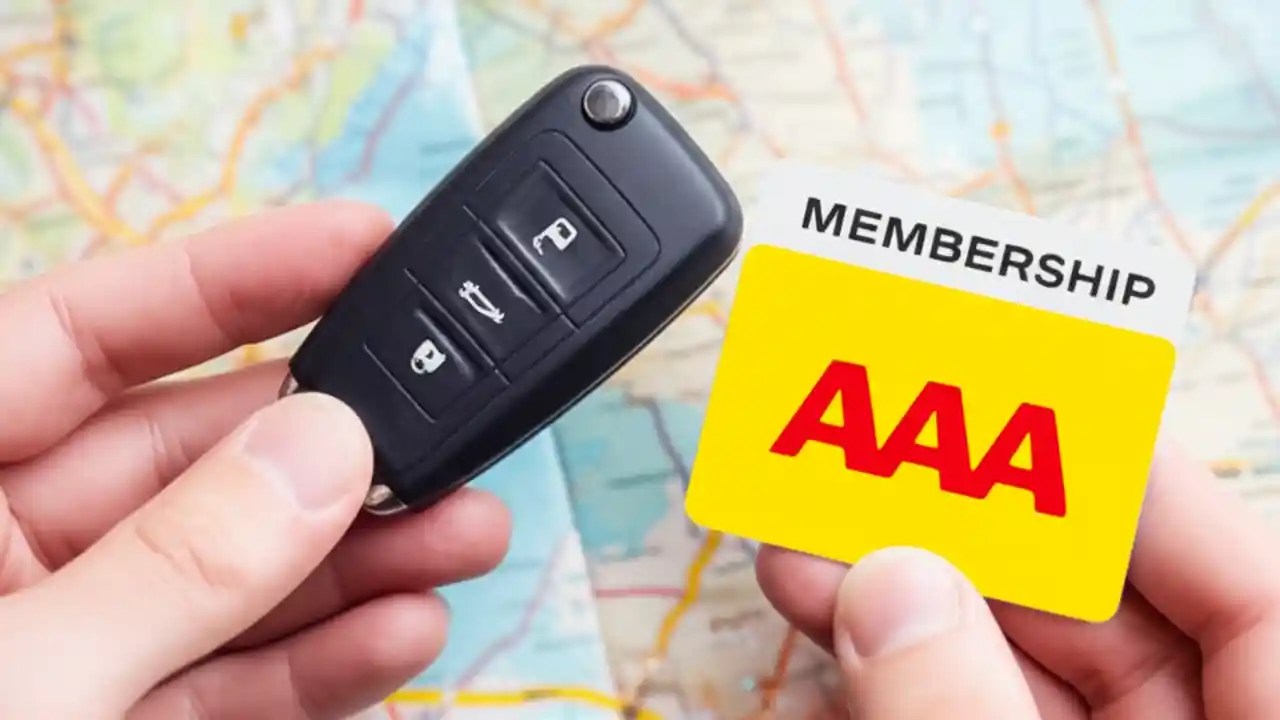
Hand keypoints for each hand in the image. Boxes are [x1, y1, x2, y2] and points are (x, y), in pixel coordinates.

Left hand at [0, 203, 511, 717]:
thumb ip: (173, 563)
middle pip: (197, 462)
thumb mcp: (22, 675)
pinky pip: (231, 678)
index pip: (84, 335)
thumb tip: (325, 449)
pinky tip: (402, 628)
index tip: (359, 243)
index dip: (230, 279)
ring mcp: (66, 648)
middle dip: (337, 449)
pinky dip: (321, 661)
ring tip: (468, 534)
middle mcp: (5, 554)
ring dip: (361, 561)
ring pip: (236, 576)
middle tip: (450, 429)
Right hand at [756, 442, 1279, 717]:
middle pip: (1108, 624)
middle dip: (968, 551)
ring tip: (801, 561)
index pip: (1251, 588)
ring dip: (907, 621)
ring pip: (1020, 681)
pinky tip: (830, 662)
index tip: (1024, 407)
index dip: (1138, 485)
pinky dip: (906, 696)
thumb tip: (889, 586)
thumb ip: (968, 717)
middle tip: (861, 482)